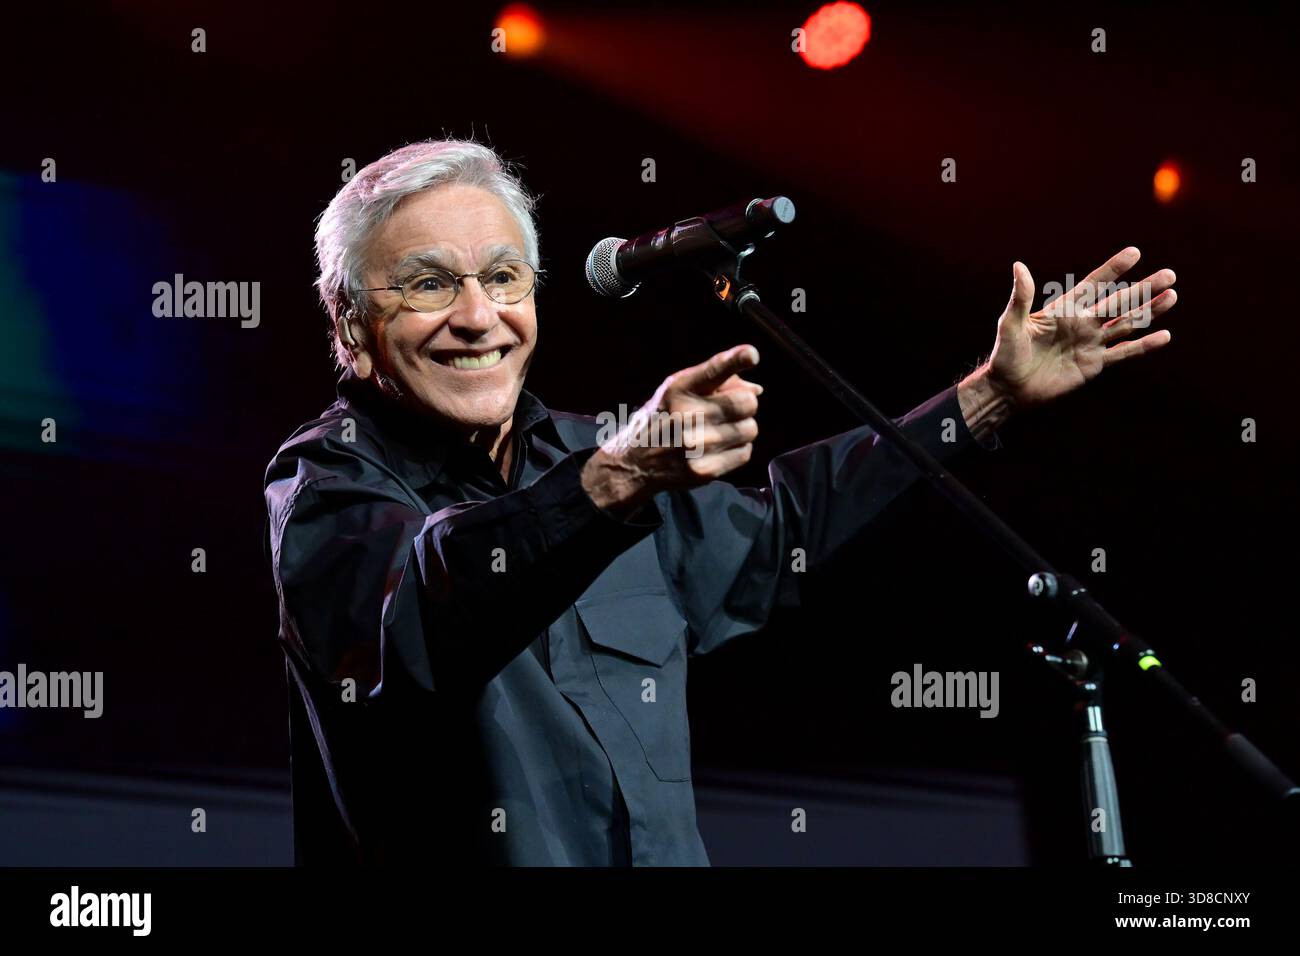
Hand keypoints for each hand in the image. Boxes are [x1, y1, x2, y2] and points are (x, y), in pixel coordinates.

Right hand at [581, 344, 762, 515]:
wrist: (635, 463)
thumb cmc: (663, 418)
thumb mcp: (678, 391)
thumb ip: (716, 382)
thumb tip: (757, 389)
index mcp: (679, 390)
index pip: (713, 370)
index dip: (735, 360)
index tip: (751, 355)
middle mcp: (687, 416)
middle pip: (747, 403)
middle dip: (743, 405)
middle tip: (726, 411)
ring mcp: (697, 445)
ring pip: (751, 429)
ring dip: (741, 428)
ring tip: (719, 431)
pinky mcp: (705, 469)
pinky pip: (745, 452)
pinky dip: (737, 449)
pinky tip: (717, 449)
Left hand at [984, 247, 1177, 410]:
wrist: (1009, 389)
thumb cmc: (1006, 354)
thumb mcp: (1011, 324)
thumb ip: (1020, 298)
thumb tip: (1019, 266)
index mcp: (1065, 309)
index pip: (1094, 284)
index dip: (1113, 269)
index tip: (1135, 253)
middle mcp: (1082, 323)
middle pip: (1118, 302)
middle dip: (1143, 289)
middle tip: (1170, 274)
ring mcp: (1090, 343)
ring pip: (1126, 323)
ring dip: (1149, 311)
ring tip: (1172, 296)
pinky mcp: (1094, 364)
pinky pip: (1123, 353)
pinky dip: (1143, 345)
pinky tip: (1164, 336)